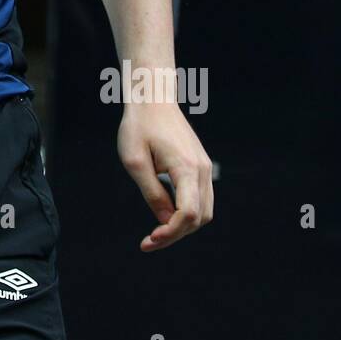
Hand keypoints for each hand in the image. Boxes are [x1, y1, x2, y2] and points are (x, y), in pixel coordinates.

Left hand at [117, 101, 213, 250]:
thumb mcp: (135, 162)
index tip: (149, 239)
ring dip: (183, 226)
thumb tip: (165, 223)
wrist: (152, 97)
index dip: (171, 233)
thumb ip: (152, 193)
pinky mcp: (201, 166)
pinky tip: (166, 216)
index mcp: (187, 168)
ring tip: (156, 232)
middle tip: (148, 241)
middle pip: (200, 218)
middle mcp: (202, 170)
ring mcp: (204, 167)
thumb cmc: (139, 126)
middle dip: (176, 234)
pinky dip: (187, 213)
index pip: (189, 214)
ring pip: (204, 211)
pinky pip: (201, 199)